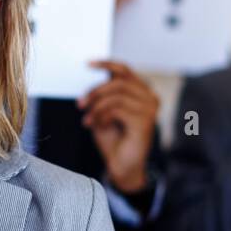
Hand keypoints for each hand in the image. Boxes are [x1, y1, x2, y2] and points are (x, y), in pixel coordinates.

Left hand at [77, 60, 158, 193]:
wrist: (122, 166)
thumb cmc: (114, 139)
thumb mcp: (104, 111)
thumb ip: (104, 95)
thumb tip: (94, 79)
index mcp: (142, 92)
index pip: (125, 70)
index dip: (106, 64)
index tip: (88, 64)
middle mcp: (150, 98)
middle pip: (119, 82)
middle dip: (95, 92)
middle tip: (80, 104)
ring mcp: (150, 110)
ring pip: (117, 95)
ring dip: (96, 107)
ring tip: (88, 120)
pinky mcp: (144, 122)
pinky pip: (117, 110)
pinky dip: (102, 117)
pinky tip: (97, 126)